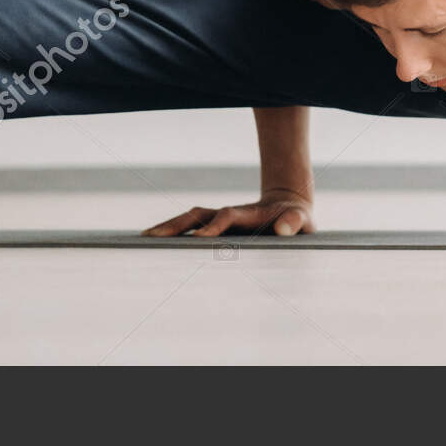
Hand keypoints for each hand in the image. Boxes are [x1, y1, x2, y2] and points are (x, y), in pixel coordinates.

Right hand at [141, 188, 314, 238]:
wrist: (288, 205)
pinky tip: (156, 241)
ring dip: (168, 227)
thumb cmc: (295, 216)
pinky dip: (173, 231)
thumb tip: (283, 229)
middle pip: (198, 215)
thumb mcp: (301, 219)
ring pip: (189, 219)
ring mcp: (221, 219)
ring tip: (144, 238)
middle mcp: (230, 214)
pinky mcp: (217, 225)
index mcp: (249, 214)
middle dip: (176, 224)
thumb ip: (295, 222)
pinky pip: (191, 227)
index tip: (200, 238)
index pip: (227, 216)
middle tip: (152, 236)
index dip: (214, 226)